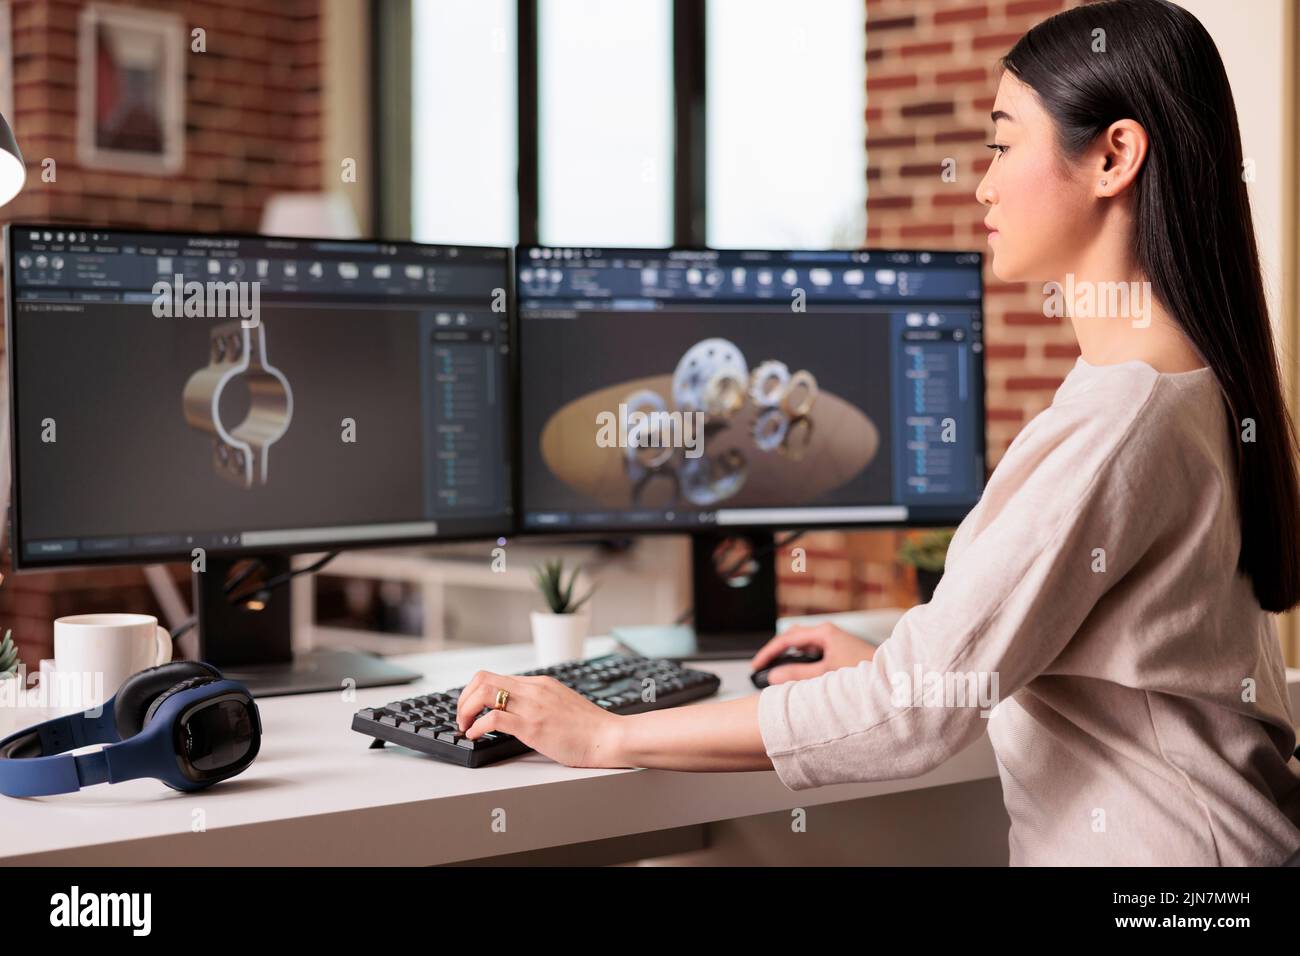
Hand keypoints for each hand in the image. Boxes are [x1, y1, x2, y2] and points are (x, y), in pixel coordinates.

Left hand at [455, 671, 624, 768]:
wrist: (609, 737)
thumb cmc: (589, 727)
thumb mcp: (561, 702)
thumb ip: (539, 700)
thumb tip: (518, 708)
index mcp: (540, 684)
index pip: (494, 676)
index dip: (473, 692)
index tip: (470, 708)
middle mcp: (534, 690)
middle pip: (483, 679)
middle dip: (464, 698)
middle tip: (462, 717)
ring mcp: (533, 707)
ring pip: (484, 693)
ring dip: (466, 710)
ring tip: (465, 726)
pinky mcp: (533, 727)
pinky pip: (495, 718)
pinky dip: (477, 726)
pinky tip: (475, 735)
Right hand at [749, 622, 876, 684]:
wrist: (894, 677)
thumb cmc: (866, 672)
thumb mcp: (825, 675)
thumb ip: (797, 676)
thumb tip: (774, 676)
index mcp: (824, 632)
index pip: (787, 639)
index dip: (769, 653)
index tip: (757, 665)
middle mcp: (828, 633)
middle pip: (793, 638)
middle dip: (777, 652)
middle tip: (763, 667)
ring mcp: (834, 641)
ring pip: (803, 646)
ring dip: (790, 657)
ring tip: (777, 672)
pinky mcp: (839, 650)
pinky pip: (813, 652)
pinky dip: (802, 662)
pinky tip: (799, 674)